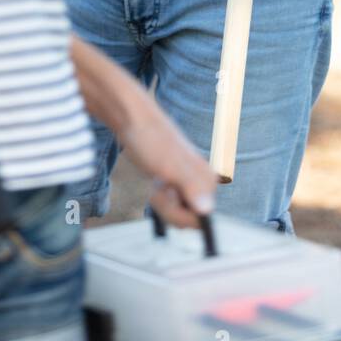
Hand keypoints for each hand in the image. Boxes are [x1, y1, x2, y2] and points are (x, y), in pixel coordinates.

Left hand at [120, 99, 217, 228]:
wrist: (133, 120)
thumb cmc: (151, 139)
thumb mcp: (169, 165)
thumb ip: (191, 187)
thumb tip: (207, 211)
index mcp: (208, 180)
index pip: (201, 219)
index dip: (179, 214)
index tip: (165, 196)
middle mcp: (203, 183)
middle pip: (189, 219)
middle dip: (169, 208)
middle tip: (159, 184)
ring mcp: (189, 183)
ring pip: (178, 213)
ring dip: (163, 203)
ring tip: (157, 179)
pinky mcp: (177, 182)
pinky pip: (172, 204)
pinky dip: (160, 197)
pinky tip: (155, 181)